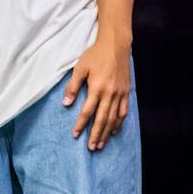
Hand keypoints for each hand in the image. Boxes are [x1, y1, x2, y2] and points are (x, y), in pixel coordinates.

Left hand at [63, 35, 131, 150]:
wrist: (115, 45)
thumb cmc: (95, 55)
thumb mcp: (80, 68)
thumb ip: (73, 86)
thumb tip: (66, 104)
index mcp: (97, 88)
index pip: (87, 111)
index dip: (81, 124)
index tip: (76, 135)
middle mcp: (110, 93)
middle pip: (102, 119)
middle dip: (96, 135)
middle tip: (91, 147)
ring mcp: (120, 94)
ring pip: (114, 118)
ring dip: (107, 133)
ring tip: (101, 144)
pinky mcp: (126, 92)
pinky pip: (123, 111)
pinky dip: (119, 123)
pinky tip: (114, 131)